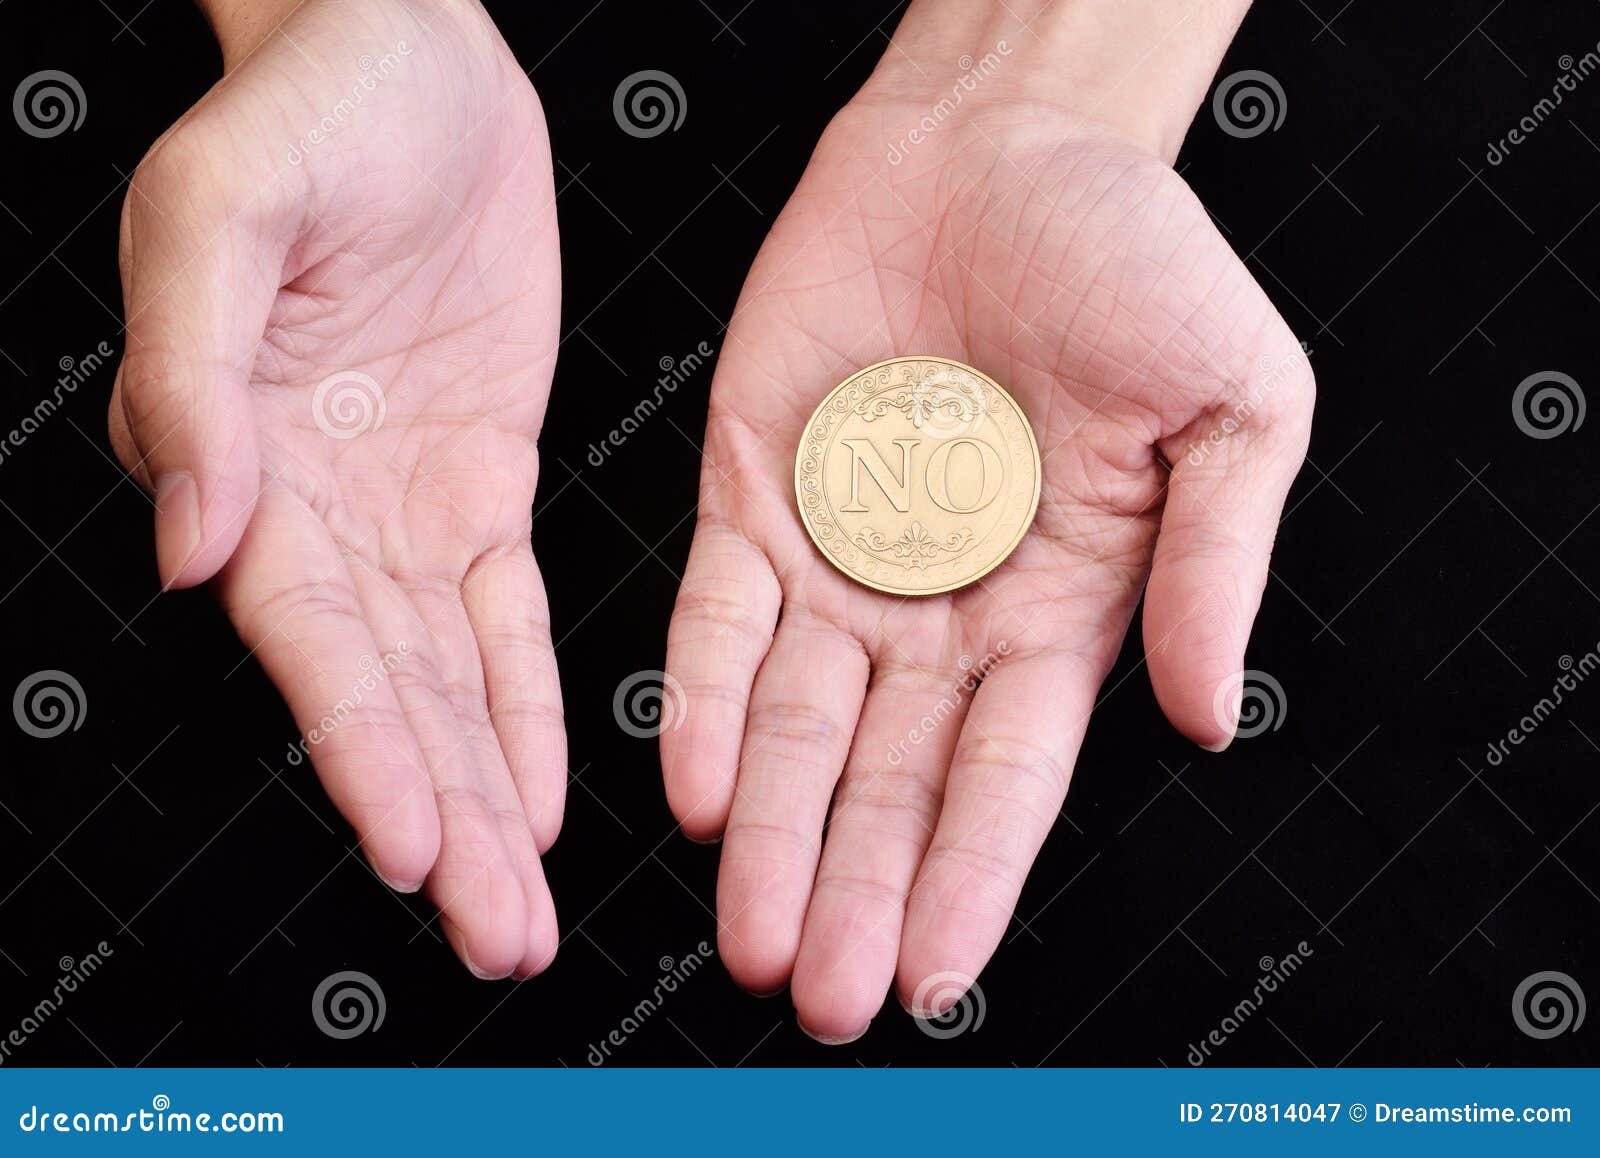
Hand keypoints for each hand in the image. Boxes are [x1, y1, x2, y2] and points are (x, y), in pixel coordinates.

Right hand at [110, 0, 562, 978]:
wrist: (404, 58)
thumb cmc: (301, 110)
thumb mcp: (219, 212)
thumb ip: (193, 375)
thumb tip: (192, 535)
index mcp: (242, 457)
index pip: (308, 638)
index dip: (361, 744)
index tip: (415, 846)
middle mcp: (322, 506)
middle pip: (387, 693)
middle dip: (442, 816)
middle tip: (497, 932)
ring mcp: (405, 504)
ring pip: (450, 680)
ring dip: (488, 793)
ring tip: (524, 904)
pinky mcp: (481, 481)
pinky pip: (509, 617)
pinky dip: (527, 707)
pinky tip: (543, 790)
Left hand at [662, 0, 1311, 1038]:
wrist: (1001, 144)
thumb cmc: (1129, 256)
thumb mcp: (1232, 406)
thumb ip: (1215, 566)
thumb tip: (1210, 712)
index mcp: (1058, 607)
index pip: (1006, 775)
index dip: (971, 876)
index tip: (935, 973)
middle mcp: (939, 608)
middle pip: (890, 781)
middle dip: (856, 888)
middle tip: (823, 993)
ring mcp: (839, 560)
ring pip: (794, 731)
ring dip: (773, 835)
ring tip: (754, 936)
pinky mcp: (751, 498)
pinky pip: (717, 623)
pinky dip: (701, 705)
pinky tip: (696, 792)